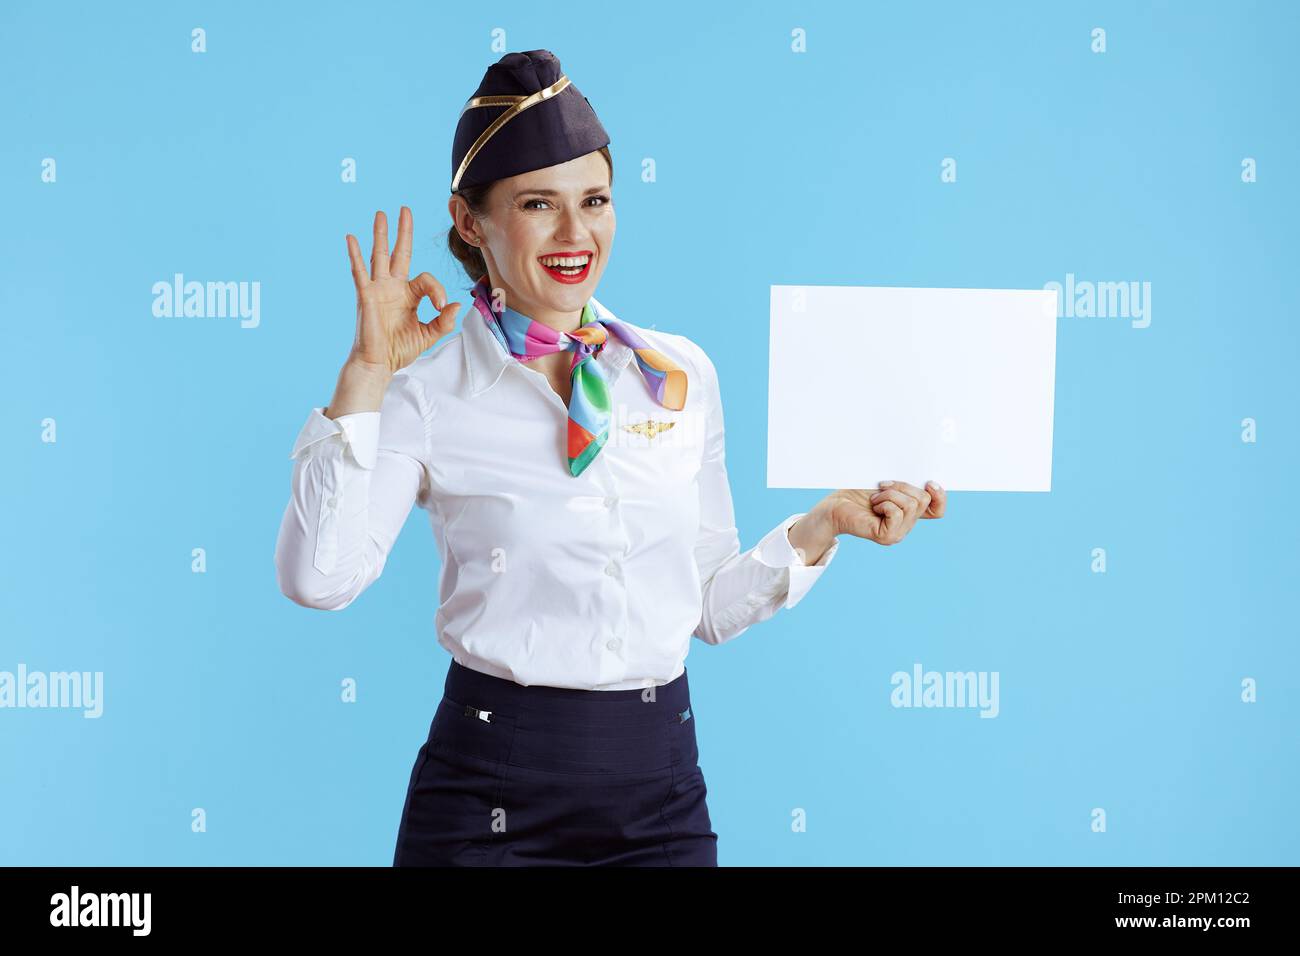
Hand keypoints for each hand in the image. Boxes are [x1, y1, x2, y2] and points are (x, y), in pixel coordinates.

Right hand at [345, 207, 461, 377]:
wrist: (379, 363)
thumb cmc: (400, 349)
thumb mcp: (429, 335)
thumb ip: (444, 321)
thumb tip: (456, 304)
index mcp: (408, 295)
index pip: (426, 279)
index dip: (437, 290)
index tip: (440, 306)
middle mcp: (393, 287)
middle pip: (400, 253)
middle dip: (403, 231)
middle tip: (405, 210)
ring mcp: (378, 289)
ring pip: (379, 255)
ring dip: (380, 234)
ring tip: (381, 214)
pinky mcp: (365, 295)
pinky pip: (359, 271)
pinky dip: (355, 254)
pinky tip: (351, 238)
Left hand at [827, 480, 945, 545]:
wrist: (835, 505)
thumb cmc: (857, 493)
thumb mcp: (887, 485)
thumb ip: (905, 486)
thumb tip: (926, 480)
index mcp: (908, 513)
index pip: (937, 511)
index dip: (939, 496)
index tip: (929, 482)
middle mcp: (906, 526)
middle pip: (923, 500)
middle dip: (902, 486)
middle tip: (882, 487)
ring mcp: (898, 533)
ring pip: (910, 504)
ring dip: (889, 494)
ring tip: (874, 498)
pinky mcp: (887, 536)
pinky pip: (897, 512)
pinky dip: (884, 503)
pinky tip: (873, 506)